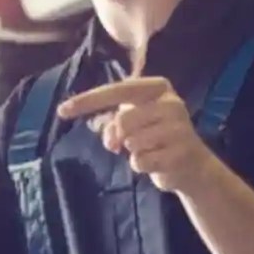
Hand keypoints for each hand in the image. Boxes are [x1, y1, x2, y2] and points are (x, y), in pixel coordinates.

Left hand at [57, 76, 213, 193]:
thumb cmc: (156, 137)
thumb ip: (113, 121)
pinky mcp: (181, 153)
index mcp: (156, 87)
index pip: (116, 90)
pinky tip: (155, 162)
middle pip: (124, 120)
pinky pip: (142, 161)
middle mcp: (171, 103)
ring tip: (147, 150)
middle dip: (114, 136)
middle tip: (115, 145)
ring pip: (133, 142)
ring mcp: (179, 128)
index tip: (61, 111)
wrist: (192, 164)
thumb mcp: (133, 122)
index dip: (87, 100)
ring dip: (132, 151)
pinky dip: (140, 165)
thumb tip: (105, 133)